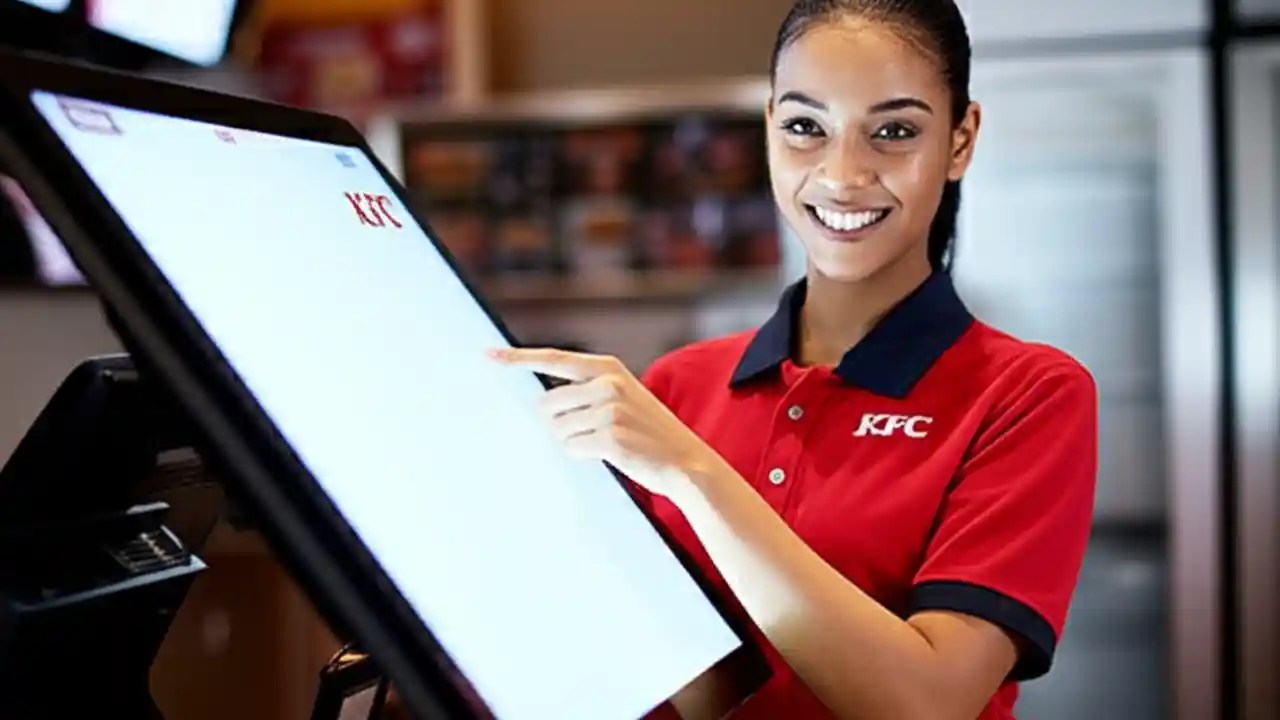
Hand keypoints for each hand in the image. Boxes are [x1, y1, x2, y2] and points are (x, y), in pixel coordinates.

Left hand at [488, 347, 723, 500]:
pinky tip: (609, 453)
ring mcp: (608, 410)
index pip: (554, 359)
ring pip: (557, 429)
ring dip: (573, 440)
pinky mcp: (609, 437)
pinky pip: (571, 448)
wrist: (686, 461)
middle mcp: (607, 384)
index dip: (518, 358)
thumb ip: (587, 391)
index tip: (489, 354)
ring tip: (605, 442)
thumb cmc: (650, 432)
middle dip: (557, 422)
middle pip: (547, 404)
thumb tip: (542, 404)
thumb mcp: (624, 397)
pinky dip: (584, 454)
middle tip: (588, 431)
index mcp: (609, 368)